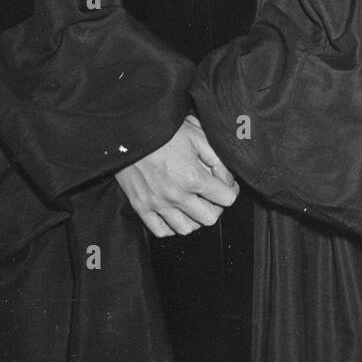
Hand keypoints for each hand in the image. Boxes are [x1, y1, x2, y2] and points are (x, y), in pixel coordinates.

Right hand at [115, 115, 239, 237]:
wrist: (130, 131)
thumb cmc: (163, 131)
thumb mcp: (198, 136)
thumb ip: (217, 159)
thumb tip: (228, 179)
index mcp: (193, 178)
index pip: (226, 199)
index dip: (231, 191)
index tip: (228, 185)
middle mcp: (176, 196)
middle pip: (210, 218)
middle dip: (216, 206)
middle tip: (212, 195)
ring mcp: (157, 204)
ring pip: (186, 229)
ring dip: (194, 219)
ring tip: (194, 204)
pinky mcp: (141, 207)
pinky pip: (160, 230)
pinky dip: (171, 227)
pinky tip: (175, 214)